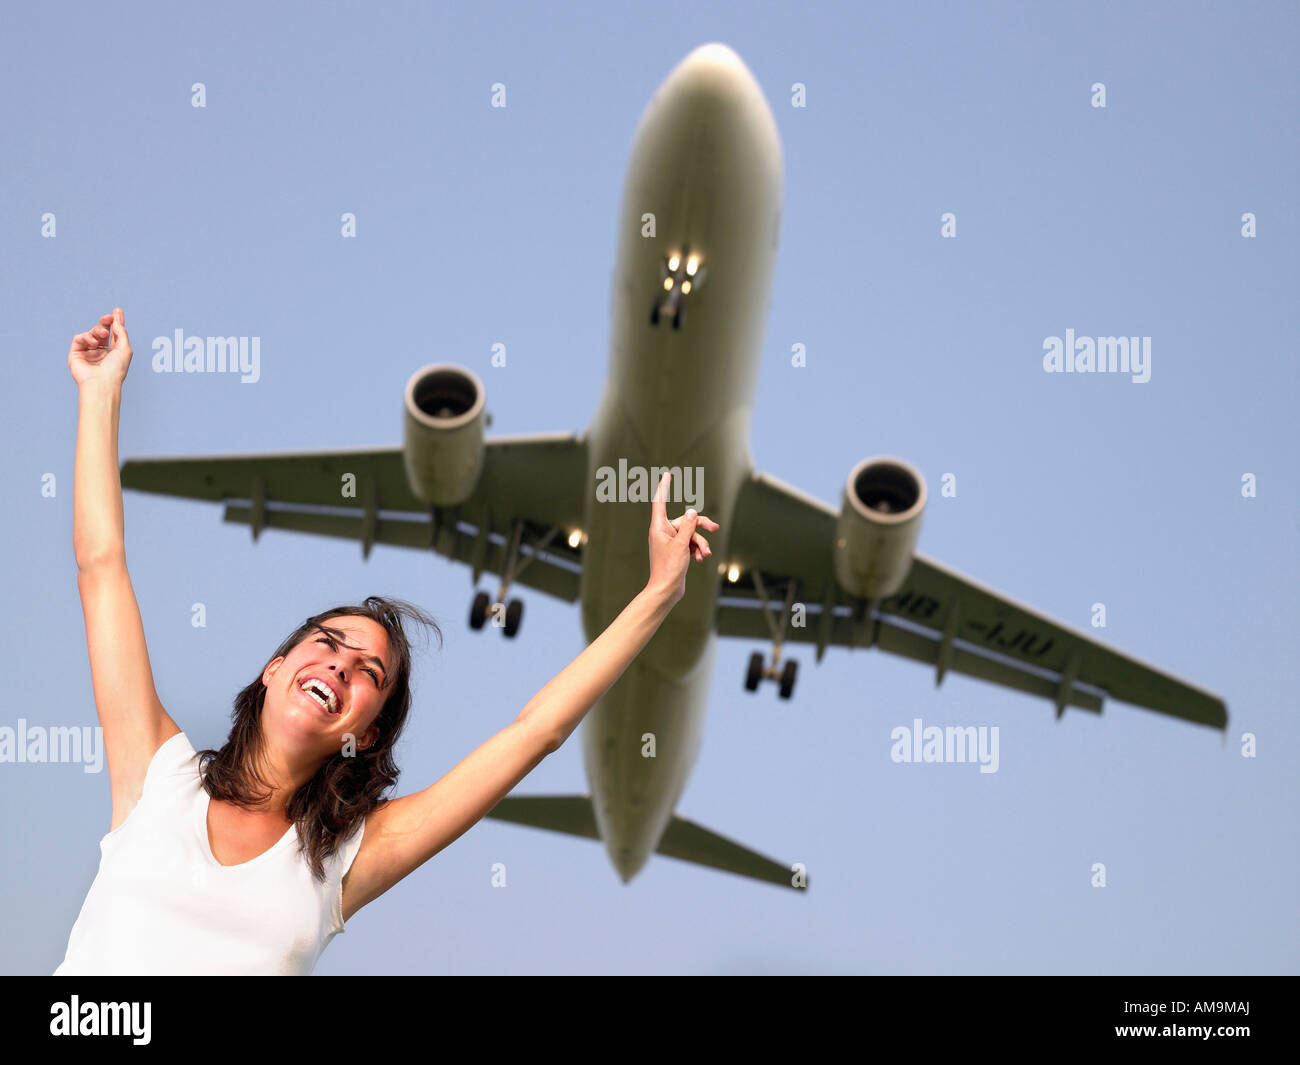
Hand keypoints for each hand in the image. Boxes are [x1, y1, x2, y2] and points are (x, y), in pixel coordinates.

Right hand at [69, 308, 132, 387]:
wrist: (102, 382)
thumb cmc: (116, 370)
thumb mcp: (125, 349)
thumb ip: (121, 333)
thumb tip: (116, 321)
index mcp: (113, 352)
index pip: (114, 334)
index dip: (116, 322)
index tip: (117, 311)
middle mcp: (100, 352)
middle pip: (101, 331)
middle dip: (105, 322)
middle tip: (109, 317)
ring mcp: (88, 352)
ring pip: (91, 333)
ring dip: (98, 330)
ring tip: (103, 334)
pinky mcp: (76, 353)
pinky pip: (79, 338)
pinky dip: (86, 337)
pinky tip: (94, 343)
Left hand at [646, 471, 718, 603]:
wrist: (667, 590)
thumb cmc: (669, 568)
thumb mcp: (682, 544)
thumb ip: (688, 526)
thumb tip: (692, 511)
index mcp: (659, 527)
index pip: (660, 501)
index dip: (664, 487)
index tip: (667, 475)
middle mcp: (664, 532)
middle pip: (686, 520)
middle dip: (701, 525)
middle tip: (714, 527)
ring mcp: (671, 542)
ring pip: (691, 534)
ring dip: (701, 543)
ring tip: (705, 554)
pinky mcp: (678, 551)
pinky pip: (691, 543)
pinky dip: (698, 549)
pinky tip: (701, 558)